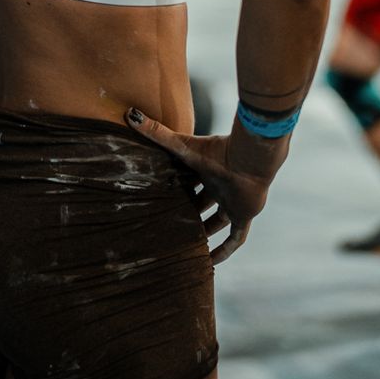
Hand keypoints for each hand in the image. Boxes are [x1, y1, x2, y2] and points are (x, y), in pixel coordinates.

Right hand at [125, 107, 285, 263]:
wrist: (250, 161)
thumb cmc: (216, 150)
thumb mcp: (180, 145)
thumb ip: (155, 132)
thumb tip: (129, 114)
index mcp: (204, 168)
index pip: (188, 180)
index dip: (176, 188)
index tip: (159, 197)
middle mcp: (218, 185)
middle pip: (202, 202)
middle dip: (189, 212)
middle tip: (169, 225)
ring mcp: (232, 202)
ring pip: (218, 220)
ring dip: (205, 231)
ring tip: (187, 246)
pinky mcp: (243, 216)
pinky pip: (235, 238)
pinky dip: (225, 250)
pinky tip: (212, 264)